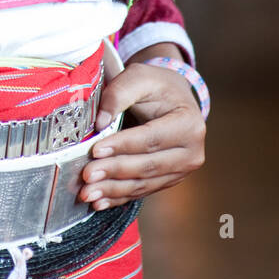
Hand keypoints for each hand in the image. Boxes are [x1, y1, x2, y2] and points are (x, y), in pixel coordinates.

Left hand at [78, 57, 205, 209]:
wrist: (172, 98)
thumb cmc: (156, 86)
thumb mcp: (139, 77)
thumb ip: (118, 94)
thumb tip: (100, 122)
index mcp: (188, 124)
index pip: (151, 139)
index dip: (123, 146)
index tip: (96, 150)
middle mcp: (191, 152)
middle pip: (148, 166)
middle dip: (114, 172)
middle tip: (87, 175)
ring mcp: (181, 171)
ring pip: (144, 184)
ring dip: (113, 190)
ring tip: (87, 193)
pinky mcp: (168, 180)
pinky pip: (142, 191)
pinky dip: (119, 197)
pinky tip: (99, 201)